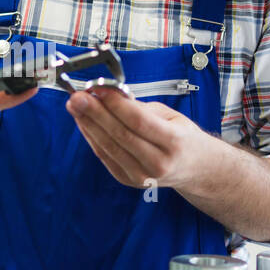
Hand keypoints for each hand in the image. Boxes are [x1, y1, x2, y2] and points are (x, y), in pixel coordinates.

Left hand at [66, 87, 204, 189]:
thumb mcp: (171, 116)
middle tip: (77, 97)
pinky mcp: (128, 180)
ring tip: (75, 106)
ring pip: (108, 147)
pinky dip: (91, 137)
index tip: (98, 88)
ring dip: (88, 124)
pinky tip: (83, 122)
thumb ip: (140, 108)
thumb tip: (109, 95)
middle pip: (120, 135)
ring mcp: (142, 176)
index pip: (138, 121)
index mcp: (174, 142)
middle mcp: (159, 163)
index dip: (115, 104)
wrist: (195, 168)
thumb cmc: (182, 137)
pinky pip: (105, 156)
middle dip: (94, 113)